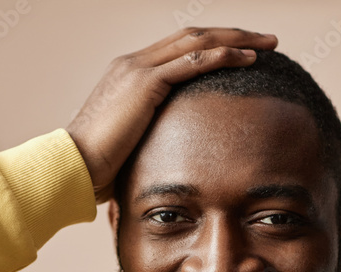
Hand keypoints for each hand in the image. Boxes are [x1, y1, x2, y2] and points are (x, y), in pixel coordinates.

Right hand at [65, 27, 277, 204]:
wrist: (73, 166)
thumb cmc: (95, 168)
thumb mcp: (127, 146)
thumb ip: (147, 138)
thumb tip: (166, 158)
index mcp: (128, 75)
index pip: (178, 49)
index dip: (212, 47)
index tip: (240, 51)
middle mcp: (132, 63)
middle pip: (192, 36)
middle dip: (231, 35)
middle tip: (263, 40)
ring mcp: (138, 69)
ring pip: (197, 41)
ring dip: (236, 40)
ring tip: (267, 44)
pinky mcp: (145, 83)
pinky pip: (193, 61)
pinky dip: (224, 56)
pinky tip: (249, 59)